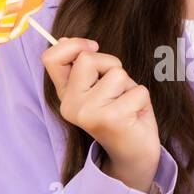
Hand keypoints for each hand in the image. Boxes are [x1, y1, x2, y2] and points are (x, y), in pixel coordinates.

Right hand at [41, 37, 160, 190]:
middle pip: (87, 59)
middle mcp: (71, 106)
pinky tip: (135, 116)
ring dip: (129, 86)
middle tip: (117, 90)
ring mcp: (89, 113)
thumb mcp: (97, 88)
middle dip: (111, 65)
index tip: (93, 48)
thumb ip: (82, 68)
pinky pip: (137, 90)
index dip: (73, 45)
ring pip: (117, 73)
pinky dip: (142, 100)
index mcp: (65, 96)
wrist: (134, 155)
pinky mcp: (112, 118)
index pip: (51, 59)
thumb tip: (63, 38)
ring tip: (127, 105)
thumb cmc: (120, 115)